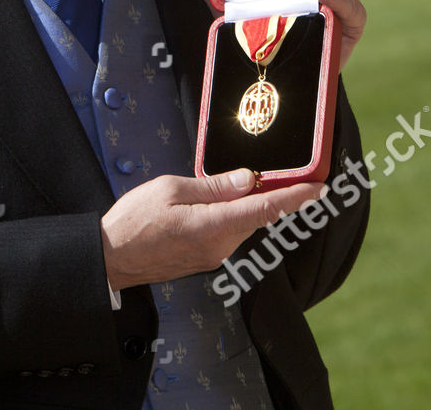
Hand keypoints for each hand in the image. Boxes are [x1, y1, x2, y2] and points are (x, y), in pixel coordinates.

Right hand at [100, 169, 325, 289]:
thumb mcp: (171, 190)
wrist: (111, 258)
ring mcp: (213, 255)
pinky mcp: (205, 258)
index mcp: (214, 226)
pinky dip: (233, 215)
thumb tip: (248, 179)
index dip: (296, 197)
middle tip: (285, 172)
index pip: (265, 209)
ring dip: (248, 203)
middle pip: (257, 215)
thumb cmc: (133, 222)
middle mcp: (220, 246)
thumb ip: (213, 186)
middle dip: (272, 194)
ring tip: (243, 181)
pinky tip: (221, 200)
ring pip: (242, 223)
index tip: (319, 188)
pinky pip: (228, 232)